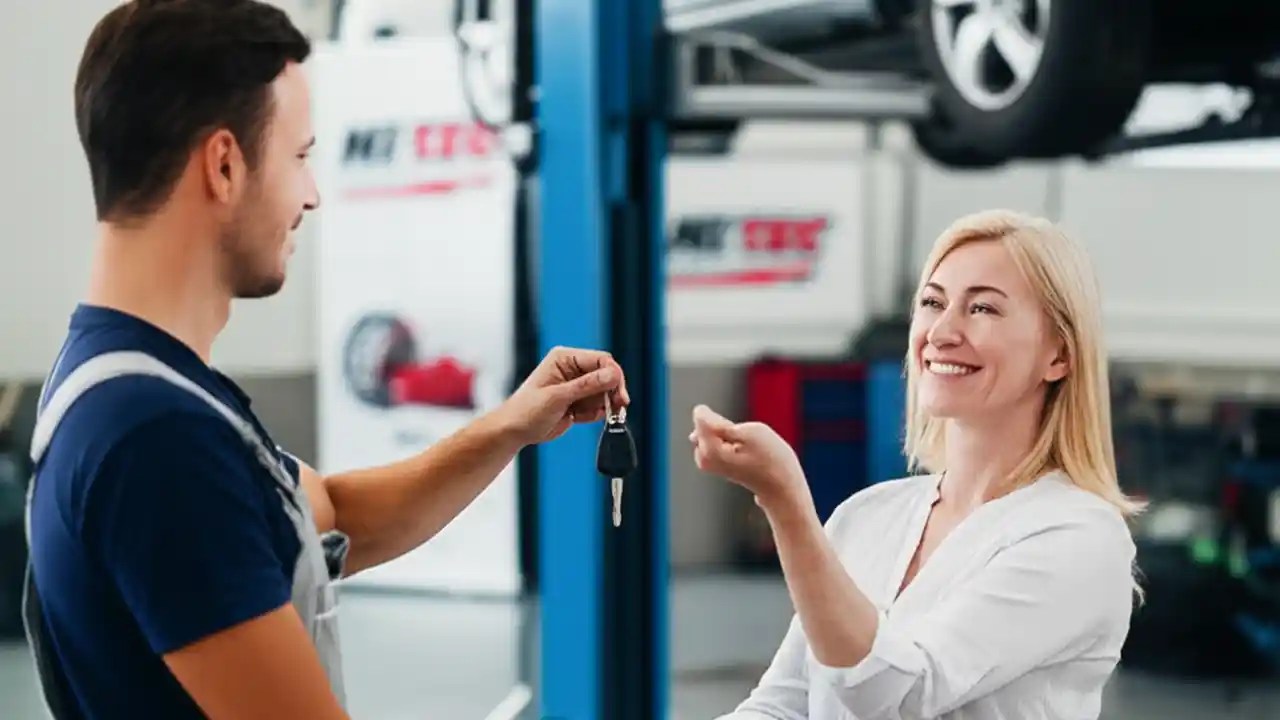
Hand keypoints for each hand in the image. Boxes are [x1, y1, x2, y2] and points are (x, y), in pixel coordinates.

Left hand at [498, 347, 629, 445]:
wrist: (514, 432)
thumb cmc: (526, 410)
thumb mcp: (558, 396)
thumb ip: (587, 385)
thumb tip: (613, 375)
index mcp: (565, 358)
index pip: (600, 360)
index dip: (614, 375)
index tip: (619, 394)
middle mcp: (572, 369)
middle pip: (606, 375)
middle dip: (612, 392)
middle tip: (619, 407)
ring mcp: (576, 387)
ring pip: (604, 392)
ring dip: (606, 405)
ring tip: (597, 415)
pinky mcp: (578, 402)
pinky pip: (598, 406)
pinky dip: (598, 414)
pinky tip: (583, 418)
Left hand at [689, 404, 809, 510]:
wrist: (781, 487)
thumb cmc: (772, 458)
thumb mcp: (752, 430)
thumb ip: (719, 424)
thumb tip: (695, 429)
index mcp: (709, 450)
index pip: (701, 416)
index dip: (722, 418)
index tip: (737, 433)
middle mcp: (703, 458)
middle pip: (705, 423)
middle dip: (724, 426)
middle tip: (745, 443)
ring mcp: (706, 463)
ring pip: (711, 431)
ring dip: (728, 434)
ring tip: (746, 449)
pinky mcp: (712, 464)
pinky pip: (715, 439)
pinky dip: (728, 441)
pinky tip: (743, 454)